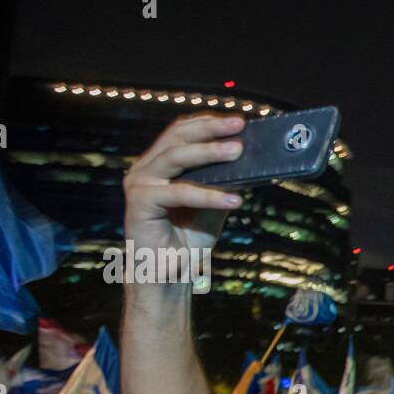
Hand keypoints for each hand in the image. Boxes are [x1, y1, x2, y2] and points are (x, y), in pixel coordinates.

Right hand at [122, 114, 246, 275]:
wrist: (169, 275)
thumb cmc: (189, 239)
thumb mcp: (215, 205)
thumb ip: (227, 183)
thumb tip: (254, 163)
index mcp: (161, 163)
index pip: (182, 132)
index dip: (208, 122)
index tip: (238, 119)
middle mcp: (146, 168)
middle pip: (178, 137)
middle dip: (210, 128)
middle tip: (240, 124)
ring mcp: (140, 183)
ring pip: (175, 158)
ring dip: (209, 152)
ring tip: (239, 151)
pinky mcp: (140, 202)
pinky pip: (178, 193)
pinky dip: (208, 195)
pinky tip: (234, 200)